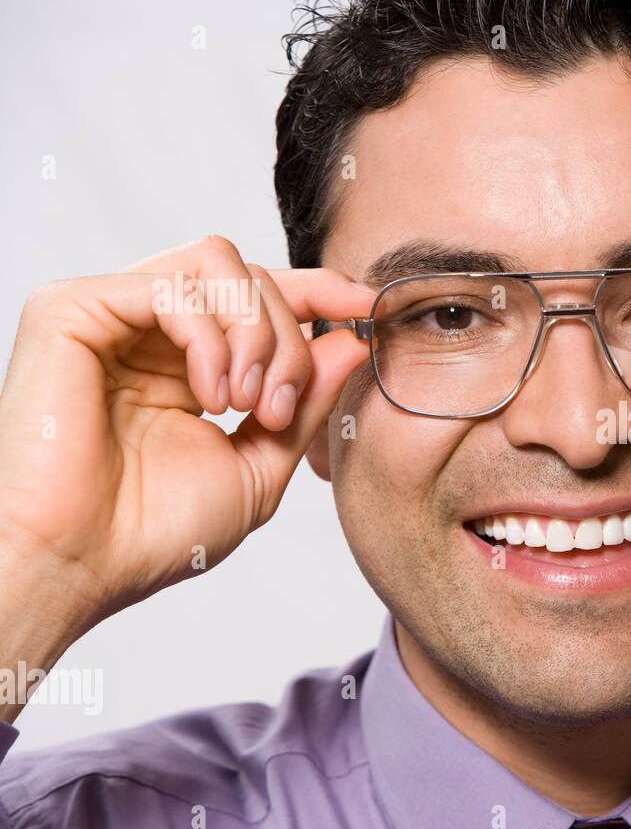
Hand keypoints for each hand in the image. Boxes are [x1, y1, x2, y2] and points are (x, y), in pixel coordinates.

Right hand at [0, 236, 371, 654]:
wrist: (82, 565)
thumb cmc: (154, 531)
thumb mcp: (259, 465)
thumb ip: (305, 402)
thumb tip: (349, 341)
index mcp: (185, 362)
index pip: (258, 297)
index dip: (317, 292)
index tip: (363, 307)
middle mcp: (146, 331)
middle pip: (249, 275)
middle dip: (289, 340)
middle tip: (279, 411)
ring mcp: (108, 314)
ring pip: (217, 263)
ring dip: (256, 334)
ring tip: (246, 405)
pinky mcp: (71, 310)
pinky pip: (172, 287)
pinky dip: (211, 338)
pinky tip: (209, 397)